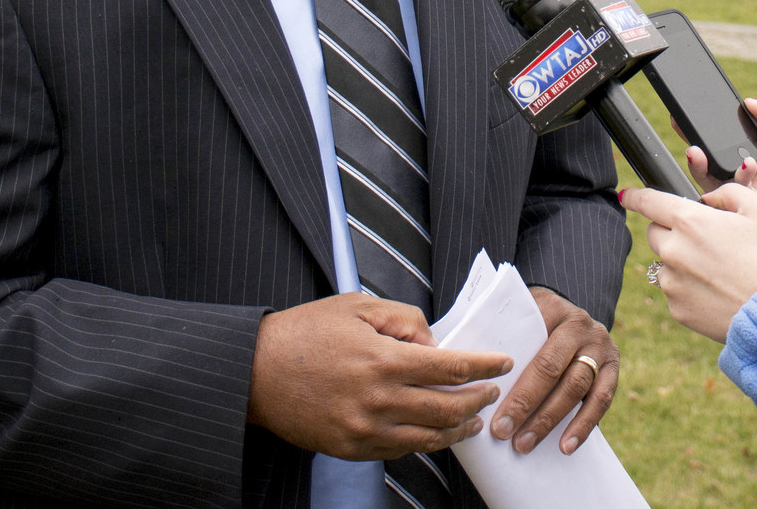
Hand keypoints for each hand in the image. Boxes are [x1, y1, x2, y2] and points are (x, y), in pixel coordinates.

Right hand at [247, 293, 511, 459]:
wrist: (254, 371)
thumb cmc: (303, 333)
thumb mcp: (355, 306)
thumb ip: (402, 318)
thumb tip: (432, 341)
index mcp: (384, 359)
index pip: (452, 367)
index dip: (484, 366)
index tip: (502, 362)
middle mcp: (380, 400)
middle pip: (449, 408)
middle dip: (479, 400)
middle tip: (492, 391)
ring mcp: (366, 429)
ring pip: (430, 437)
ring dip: (458, 429)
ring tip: (472, 420)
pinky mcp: (352, 448)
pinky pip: (401, 450)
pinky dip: (425, 442)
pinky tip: (433, 432)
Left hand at [488, 288, 618, 455]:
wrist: (566, 312)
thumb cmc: (530, 320)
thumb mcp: (517, 315)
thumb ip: (499, 333)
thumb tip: (466, 368)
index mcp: (554, 309)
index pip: (536, 354)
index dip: (517, 390)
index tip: (494, 415)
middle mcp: (583, 327)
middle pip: (556, 373)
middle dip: (529, 408)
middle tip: (506, 434)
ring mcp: (602, 347)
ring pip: (578, 389)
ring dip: (551, 421)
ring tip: (526, 443)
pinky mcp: (614, 368)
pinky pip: (602, 401)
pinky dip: (584, 426)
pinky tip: (566, 446)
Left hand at [621, 183, 756, 342]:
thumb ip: (729, 193)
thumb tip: (708, 198)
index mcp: (690, 221)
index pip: (647, 201)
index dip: (636, 195)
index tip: (628, 195)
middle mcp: (673, 251)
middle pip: (656, 233)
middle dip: (673, 231)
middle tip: (707, 241)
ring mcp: (672, 283)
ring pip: (666, 263)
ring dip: (682, 262)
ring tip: (720, 271)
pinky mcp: (677, 309)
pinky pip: (676, 290)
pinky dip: (690, 288)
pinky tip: (718, 291)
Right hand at [680, 99, 756, 256]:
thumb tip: (748, 102)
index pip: (733, 131)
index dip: (712, 121)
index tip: (694, 108)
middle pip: (715, 153)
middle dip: (694, 139)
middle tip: (682, 126)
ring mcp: (756, 190)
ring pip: (713, 177)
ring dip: (700, 163)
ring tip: (700, 151)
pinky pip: (729, 199)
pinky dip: (725, 184)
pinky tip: (743, 169)